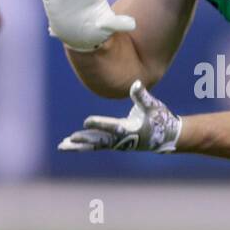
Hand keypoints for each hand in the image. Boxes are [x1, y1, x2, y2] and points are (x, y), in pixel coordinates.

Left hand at [58, 80, 181, 153]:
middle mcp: (122, 139)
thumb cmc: (160, 119)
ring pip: (95, 144)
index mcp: (130, 129)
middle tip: (68, 141)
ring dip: (79, 145)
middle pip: (99, 141)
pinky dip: (84, 143)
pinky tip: (71, 142)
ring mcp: (118, 142)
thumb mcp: (153, 106)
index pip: (111, 127)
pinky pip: (97, 144)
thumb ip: (142, 96)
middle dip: (83, 140)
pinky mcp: (116, 142)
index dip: (99, 124)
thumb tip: (135, 83)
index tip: (85, 121)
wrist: (167, 137)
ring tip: (62, 145)